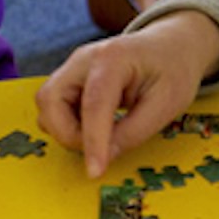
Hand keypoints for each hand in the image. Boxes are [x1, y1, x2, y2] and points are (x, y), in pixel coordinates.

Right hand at [35, 10, 218, 177]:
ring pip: (47, 104)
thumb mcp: (167, 104)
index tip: (95, 172)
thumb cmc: (172, 70)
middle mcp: (83, 59)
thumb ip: (134, 132)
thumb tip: (104, 156)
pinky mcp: (69, 78)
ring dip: (65, 129)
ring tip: (101, 135)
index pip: (93, 103)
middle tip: (99, 150)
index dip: (92, 140)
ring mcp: (72, 67)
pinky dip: (67, 123)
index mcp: (114, 58)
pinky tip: (93, 126)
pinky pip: (54, 106)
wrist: (168, 46)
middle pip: (50, 99)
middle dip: (67, 134)